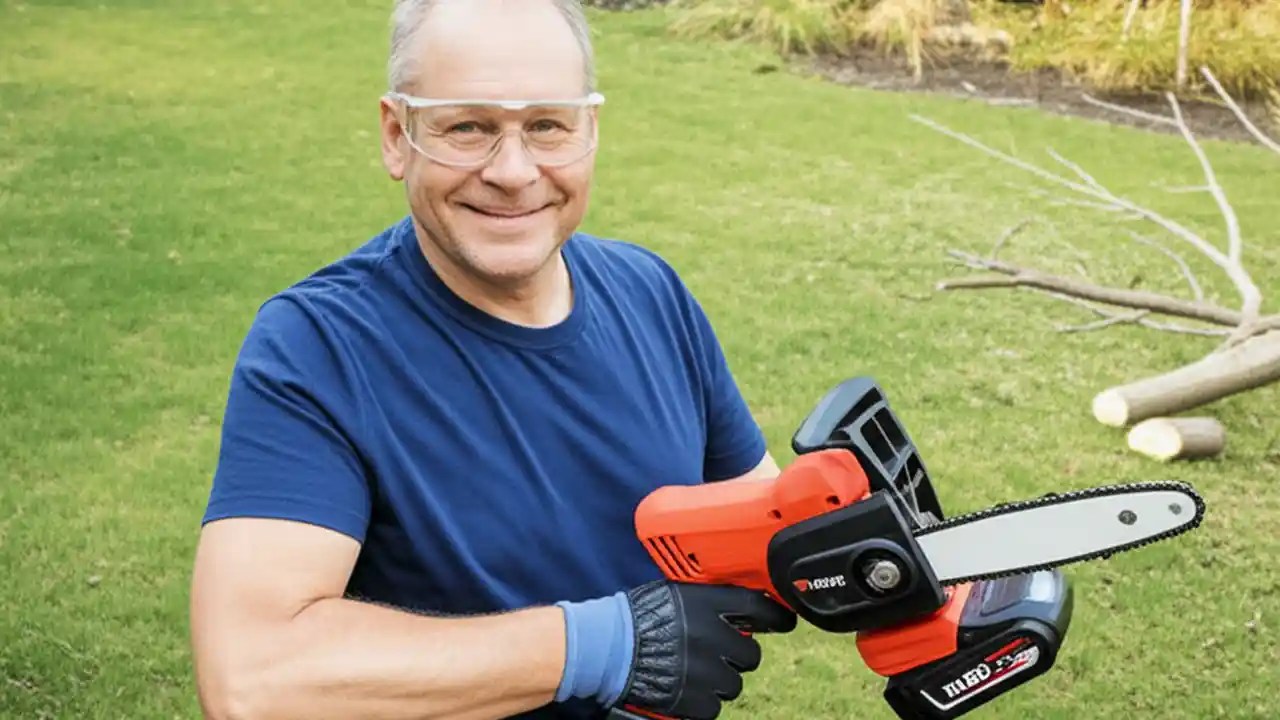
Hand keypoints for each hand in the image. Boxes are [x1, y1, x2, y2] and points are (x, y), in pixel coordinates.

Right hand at [612, 580, 796, 719]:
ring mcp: (705, 670)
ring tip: (692, 673)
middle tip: (715, 655)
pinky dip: (703, 703)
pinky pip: (715, 707)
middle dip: (736, 656)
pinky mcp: (695, 700)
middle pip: (750, 654)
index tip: (785, 621)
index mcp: (707, 605)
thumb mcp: (674, 595)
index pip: (758, 607)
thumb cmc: (636, 618)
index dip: (777, 616)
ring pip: (734, 684)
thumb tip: (739, 613)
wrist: (605, 648)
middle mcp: (712, 635)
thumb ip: (708, 603)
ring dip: (719, 681)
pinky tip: (684, 689)